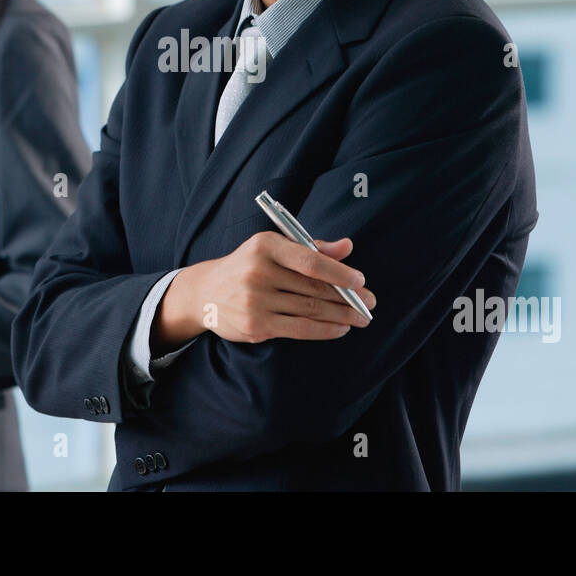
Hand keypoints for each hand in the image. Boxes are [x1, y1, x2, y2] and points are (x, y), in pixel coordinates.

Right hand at [157, 231, 376, 347]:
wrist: (205, 292)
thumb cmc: (248, 266)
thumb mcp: (273, 248)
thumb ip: (311, 248)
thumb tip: (347, 247)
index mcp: (264, 245)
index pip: (310, 260)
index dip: (339, 272)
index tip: (360, 280)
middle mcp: (258, 271)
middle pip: (313, 288)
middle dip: (347, 297)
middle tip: (370, 303)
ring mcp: (255, 300)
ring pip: (309, 310)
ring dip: (341, 316)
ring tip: (361, 318)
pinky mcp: (255, 325)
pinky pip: (298, 329)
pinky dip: (324, 330)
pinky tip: (340, 328)